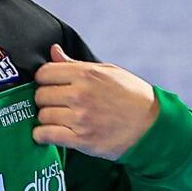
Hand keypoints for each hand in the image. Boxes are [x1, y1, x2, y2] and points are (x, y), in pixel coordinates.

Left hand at [32, 44, 159, 159]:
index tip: (49, 85)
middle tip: (54, 104)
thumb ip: (76, 64)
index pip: (44, 73)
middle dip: (44, 100)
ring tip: (56, 119)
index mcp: (87, 74)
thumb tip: (53, 51)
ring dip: (45, 119)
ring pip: (43, 116)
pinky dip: (42, 135)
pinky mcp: (81, 139)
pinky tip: (46, 134)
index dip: (44, 79)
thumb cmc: (130, 96)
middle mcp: (81, 94)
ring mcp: (81, 118)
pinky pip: (47, 135)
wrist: (151, 125)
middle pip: (40, 95)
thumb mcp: (107, 72)